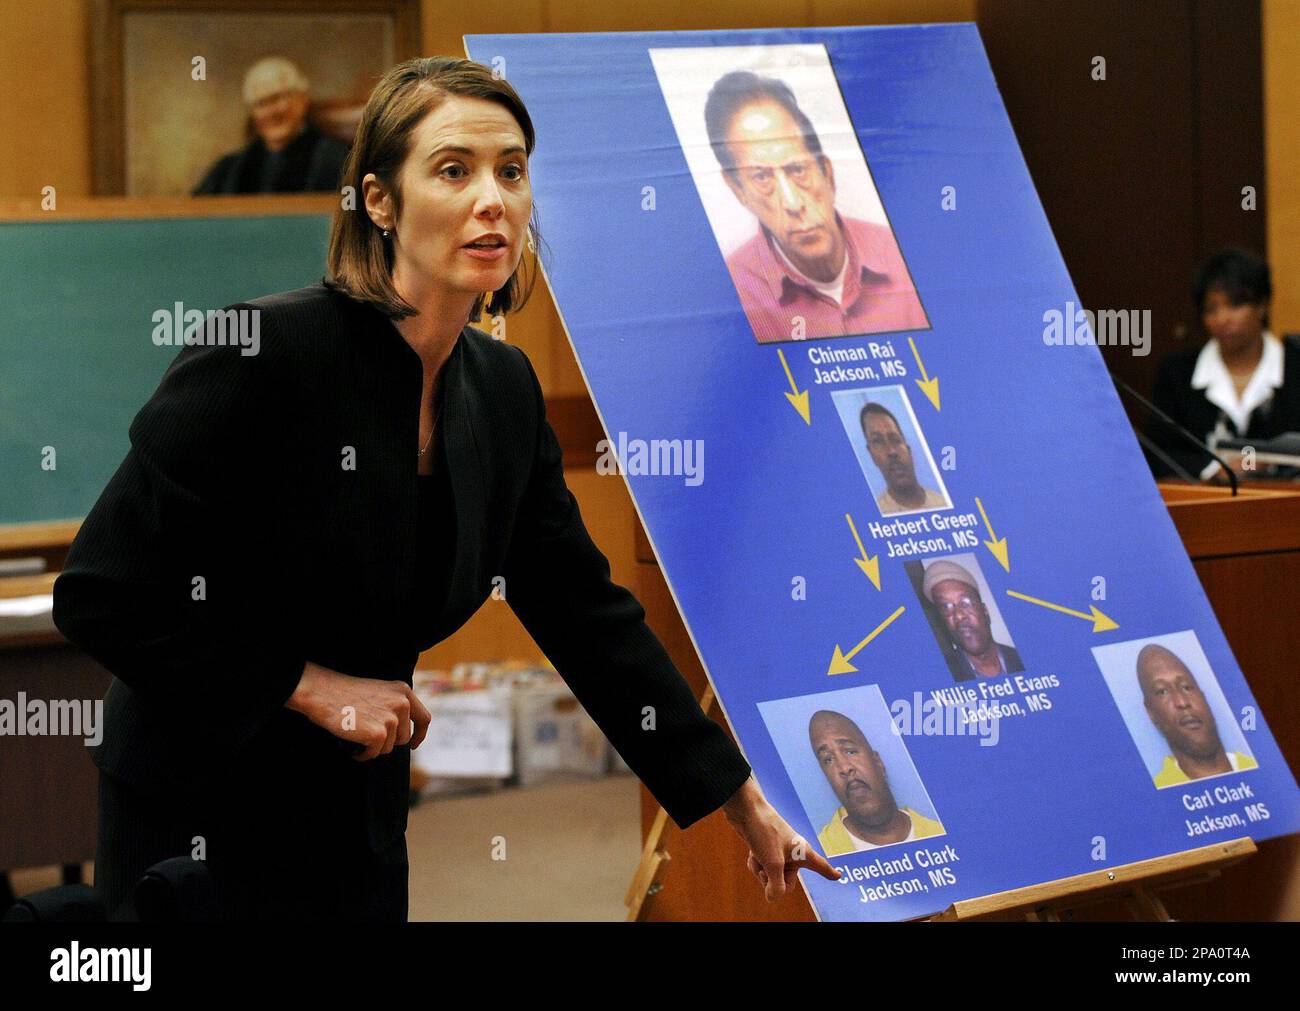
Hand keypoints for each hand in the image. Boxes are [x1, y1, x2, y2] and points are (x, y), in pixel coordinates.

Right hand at [286, 661, 430, 760]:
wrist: (323, 692)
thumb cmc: (345, 693)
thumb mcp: (379, 692)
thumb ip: (394, 706)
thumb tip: (401, 731)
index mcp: (403, 692)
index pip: (423, 718)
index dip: (419, 734)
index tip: (413, 744)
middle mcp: (402, 704)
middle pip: (403, 738)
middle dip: (386, 742)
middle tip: (367, 735)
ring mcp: (392, 719)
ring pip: (388, 747)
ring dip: (373, 747)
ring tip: (356, 735)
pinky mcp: (379, 733)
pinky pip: (374, 754)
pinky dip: (362, 754)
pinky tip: (352, 745)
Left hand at [720, 776, 839, 900]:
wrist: (745, 810)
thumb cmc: (764, 832)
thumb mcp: (772, 864)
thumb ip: (776, 886)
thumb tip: (773, 897)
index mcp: (803, 853)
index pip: (820, 866)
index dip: (829, 872)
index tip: (838, 876)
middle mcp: (793, 853)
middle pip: (785, 882)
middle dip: (771, 879)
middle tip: (765, 869)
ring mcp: (779, 851)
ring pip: (770, 875)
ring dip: (760, 869)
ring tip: (758, 853)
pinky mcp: (766, 849)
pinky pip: (761, 866)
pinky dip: (755, 862)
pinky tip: (752, 852)